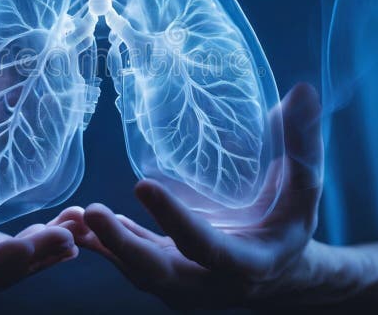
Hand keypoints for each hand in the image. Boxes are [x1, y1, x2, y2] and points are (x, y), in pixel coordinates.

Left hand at [62, 83, 354, 308]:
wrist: (278, 272)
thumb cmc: (290, 223)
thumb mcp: (304, 188)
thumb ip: (302, 144)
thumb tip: (303, 90)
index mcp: (247, 263)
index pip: (206, 247)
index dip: (175, 221)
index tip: (143, 185)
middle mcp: (210, 283)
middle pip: (159, 272)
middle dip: (122, 245)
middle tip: (90, 212)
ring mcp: (183, 286)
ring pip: (136, 272)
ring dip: (103, 244)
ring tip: (73, 215)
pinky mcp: (164, 277)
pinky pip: (129, 264)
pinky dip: (103, 245)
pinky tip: (78, 221)